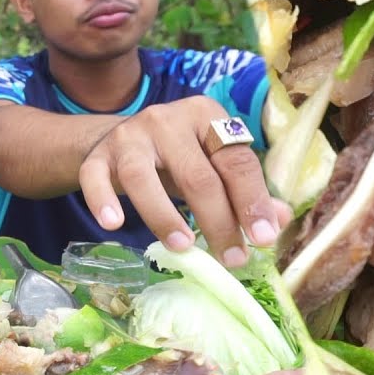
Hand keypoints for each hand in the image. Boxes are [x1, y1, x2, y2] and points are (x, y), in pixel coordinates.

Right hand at [78, 95, 289, 266]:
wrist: (121, 142)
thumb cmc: (178, 158)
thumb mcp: (213, 165)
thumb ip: (245, 190)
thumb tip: (279, 221)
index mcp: (206, 116)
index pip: (235, 160)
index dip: (251, 200)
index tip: (262, 238)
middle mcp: (167, 119)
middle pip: (196, 174)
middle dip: (218, 221)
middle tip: (232, 258)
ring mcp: (129, 136)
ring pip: (142, 176)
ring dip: (164, 216)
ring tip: (183, 247)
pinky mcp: (97, 155)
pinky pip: (95, 178)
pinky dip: (103, 200)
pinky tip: (113, 224)